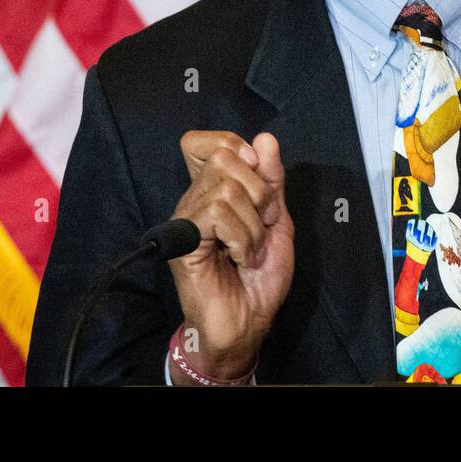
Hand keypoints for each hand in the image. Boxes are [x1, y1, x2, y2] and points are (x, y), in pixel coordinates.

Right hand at [167, 130, 293, 380]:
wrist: (248, 322)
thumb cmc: (260, 277)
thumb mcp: (277, 220)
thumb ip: (271, 180)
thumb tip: (264, 139)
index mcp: (213, 190)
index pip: (206, 142)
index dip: (234, 145)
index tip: (257, 176)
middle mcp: (195, 199)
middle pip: (224, 157)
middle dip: (258, 192)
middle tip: (261, 226)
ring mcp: (186, 220)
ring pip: (225, 188)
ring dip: (252, 225)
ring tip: (249, 251)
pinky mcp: (183, 243)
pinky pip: (217, 213)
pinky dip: (241, 237)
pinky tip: (239, 258)